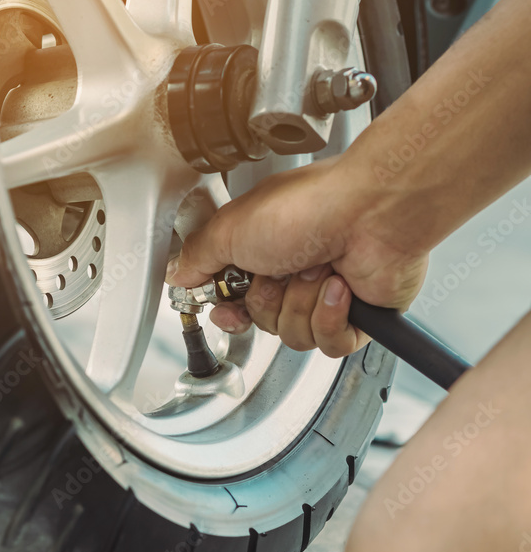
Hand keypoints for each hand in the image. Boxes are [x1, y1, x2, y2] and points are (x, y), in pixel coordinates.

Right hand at [166, 156, 428, 357]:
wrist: (371, 211)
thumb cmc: (310, 207)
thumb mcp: (230, 230)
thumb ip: (197, 257)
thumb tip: (178, 274)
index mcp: (264, 250)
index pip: (234, 300)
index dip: (228, 311)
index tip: (226, 308)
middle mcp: (294, 272)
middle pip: (262, 322)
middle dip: (268, 301)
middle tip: (280, 271)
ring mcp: (327, 296)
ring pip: (294, 336)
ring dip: (300, 303)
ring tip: (316, 270)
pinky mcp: (360, 317)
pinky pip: (330, 344)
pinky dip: (329, 316)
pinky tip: (337, 288)